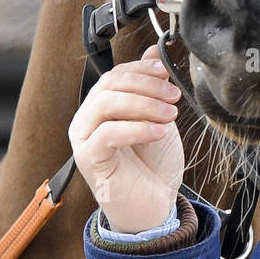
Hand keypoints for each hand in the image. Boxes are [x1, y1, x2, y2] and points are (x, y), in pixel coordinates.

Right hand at [69, 45, 184, 233]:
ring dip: (143, 104)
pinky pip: (108, 134)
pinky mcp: (88, 159)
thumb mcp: (160, 118)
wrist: (154, 207)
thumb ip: (154, 88)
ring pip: (106, 104)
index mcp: (102, 107)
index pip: (116, 74)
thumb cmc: (154, 166)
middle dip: (146, 85)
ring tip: (171, 114)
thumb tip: (156, 51)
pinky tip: (160, 132)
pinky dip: (137, 128)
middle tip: (175, 94)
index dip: (142, 69)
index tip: (168, 71)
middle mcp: (88, 120)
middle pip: (110, 85)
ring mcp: (84, 139)